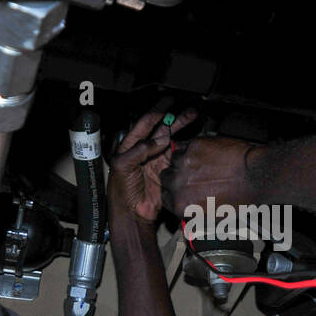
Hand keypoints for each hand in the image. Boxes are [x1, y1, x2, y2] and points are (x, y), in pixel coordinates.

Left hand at [108, 108, 197, 224]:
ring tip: (194, 119)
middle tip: (189, 111)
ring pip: (171, 140)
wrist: (133, 212)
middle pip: (161, 130)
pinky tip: (192, 141)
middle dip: (175, 119)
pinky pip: (177, 155)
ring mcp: (156, 160)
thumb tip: (160, 138)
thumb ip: (139, 149)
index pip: (145, 124)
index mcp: (130, 146)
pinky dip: (185, 148)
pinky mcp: (166, 170)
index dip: (157, 112)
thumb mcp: (123, 166)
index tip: (168, 103)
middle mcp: (144, 151)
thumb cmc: (121, 191)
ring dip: (182, 130)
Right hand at [162, 134, 264, 217]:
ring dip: (182, 161)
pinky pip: (184, 145)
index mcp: (181, 206)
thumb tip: (189, 215)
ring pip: (173, 159)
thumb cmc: (240, 199)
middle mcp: (177, 185)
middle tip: (190, 175)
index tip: (180, 190)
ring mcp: (184, 164)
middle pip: (165, 178)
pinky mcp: (193, 146)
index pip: (165, 199)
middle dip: (175, 176)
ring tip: (198, 163)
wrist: (255, 178)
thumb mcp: (215, 218)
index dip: (173, 193)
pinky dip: (191, 149)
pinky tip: (203, 153)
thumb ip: (196, 215)